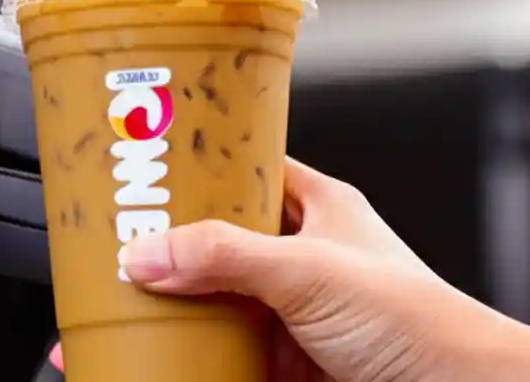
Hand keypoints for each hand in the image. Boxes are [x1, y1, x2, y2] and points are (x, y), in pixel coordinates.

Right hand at [49, 158, 516, 381]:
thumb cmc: (419, 321)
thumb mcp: (311, 273)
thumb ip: (228, 258)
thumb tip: (150, 253)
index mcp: (317, 208)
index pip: (243, 169)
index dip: (196, 167)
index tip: (142, 170)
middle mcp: (303, 256)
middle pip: (216, 241)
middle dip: (166, 248)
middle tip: (110, 247)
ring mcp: (293, 313)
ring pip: (215, 301)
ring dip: (172, 308)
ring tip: (115, 308)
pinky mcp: (288, 364)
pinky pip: (224, 353)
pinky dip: (191, 358)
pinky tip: (155, 359)